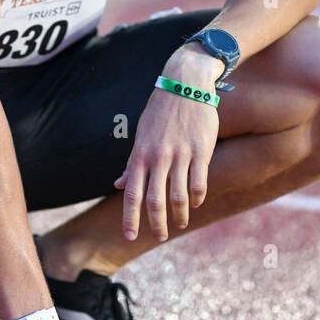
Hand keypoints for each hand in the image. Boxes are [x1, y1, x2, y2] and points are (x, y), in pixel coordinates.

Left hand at [114, 48, 220, 239]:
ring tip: (180, 223)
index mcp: (140, 154)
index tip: (130, 236)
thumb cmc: (160, 110)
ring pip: (179, 196)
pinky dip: (197, 198)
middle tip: (160, 236)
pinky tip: (195, 203)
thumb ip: (132, 163)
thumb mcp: (141, 135)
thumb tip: (118, 184)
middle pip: (155, 200)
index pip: (132, 194)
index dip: (130, 218)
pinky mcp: (201, 151)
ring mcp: (180, 155)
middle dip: (156, 224)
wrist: (184, 83)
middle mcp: (158, 157)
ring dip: (179, 215)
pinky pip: (199, 183)